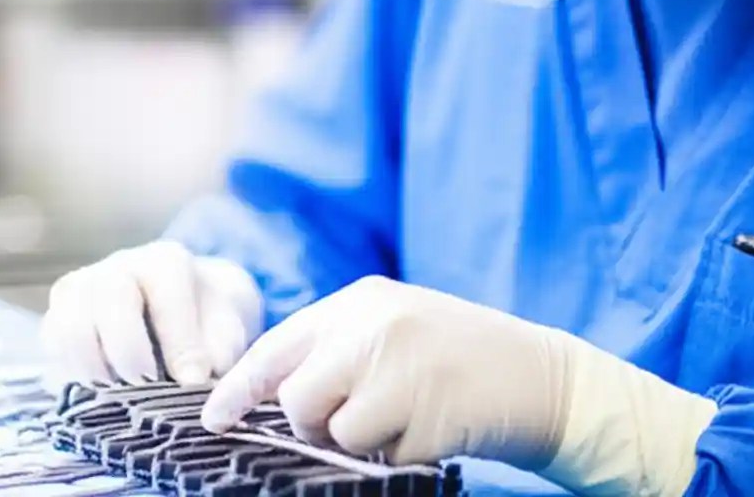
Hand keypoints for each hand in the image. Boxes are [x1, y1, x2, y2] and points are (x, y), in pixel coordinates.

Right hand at [41, 241, 262, 385]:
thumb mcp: (227, 331)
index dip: (178, 340)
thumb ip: (219, 350)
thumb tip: (194, 379)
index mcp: (165, 262)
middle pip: (110, 299)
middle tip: (149, 386)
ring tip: (121, 394)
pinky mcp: (57, 316)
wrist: (184, 314)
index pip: (166, 290)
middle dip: (130, 352)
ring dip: (94, 367)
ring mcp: (82, 288)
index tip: (192, 380)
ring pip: (69, 323)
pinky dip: (72, 373)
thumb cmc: (208, 324)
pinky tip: (102, 390)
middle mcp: (118, 267)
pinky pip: (51, 344)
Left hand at [201, 276, 717, 495]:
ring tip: (401, 417)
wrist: (541, 376)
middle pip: (297, 395)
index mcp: (360, 301)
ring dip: (358, 440)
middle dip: (311, 422)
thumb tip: (269, 395)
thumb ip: (335, 349)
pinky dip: (396, 453)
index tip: (212, 417)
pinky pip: (380, 453)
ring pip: (334, 429)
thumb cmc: (456, 356)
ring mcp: (402, 366)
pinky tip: (430, 428)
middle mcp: (375, 325)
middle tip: (352, 420)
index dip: (238, 387)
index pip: (277, 345)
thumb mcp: (391, 329)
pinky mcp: (428, 411)